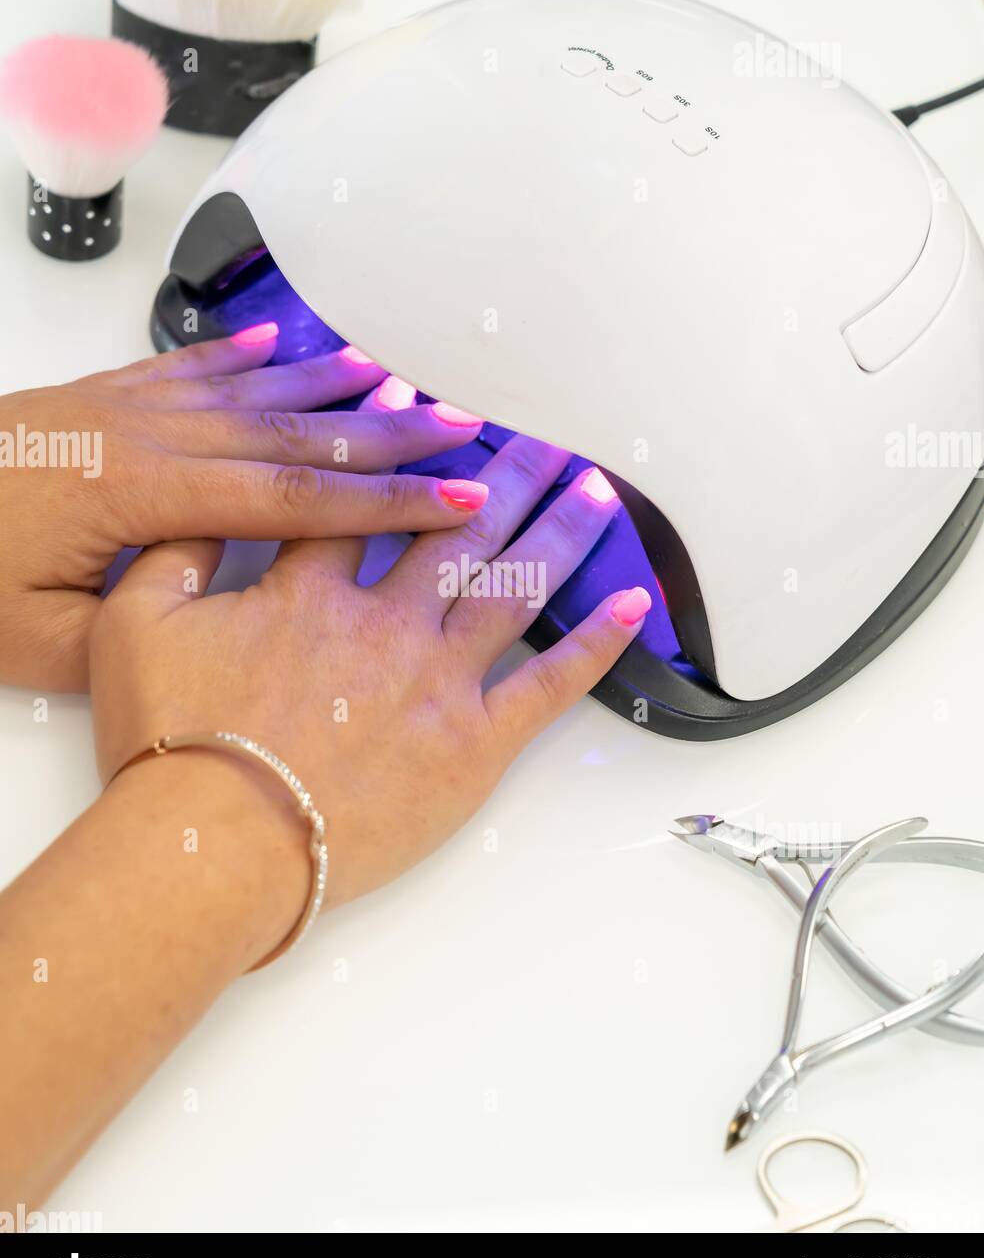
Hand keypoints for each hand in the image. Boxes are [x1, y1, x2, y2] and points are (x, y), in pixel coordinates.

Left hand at [0, 325, 490, 691]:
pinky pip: (191, 367)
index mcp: (148, 495)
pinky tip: (284, 342)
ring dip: (334, 387)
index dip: (386, 504)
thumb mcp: (43, 640)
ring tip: (403, 382)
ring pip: (254, 392)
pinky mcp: (99, 399)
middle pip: (294, 434)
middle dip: (389, 437)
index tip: (456, 500)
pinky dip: (245, 355)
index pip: (295, 501)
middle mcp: (150, 437)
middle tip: (465, 429)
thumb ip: (148, 627)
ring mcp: (125, 409)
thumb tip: (223, 614)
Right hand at [91, 434, 652, 920]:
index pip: (360, 503)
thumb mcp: (136, 630)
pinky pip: (551, 685)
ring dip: (558, 528)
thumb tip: (204, 513)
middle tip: (537, 436)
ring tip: (592, 484)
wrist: (215, 850)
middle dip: (502, 475)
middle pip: (455, 528)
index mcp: (310, 592)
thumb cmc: (174, 751)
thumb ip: (175, 557)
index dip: (389, 453)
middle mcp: (386, 622)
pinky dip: (597, 641)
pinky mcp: (475, 744)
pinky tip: (633, 601)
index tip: (421, 407)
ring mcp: (438, 680)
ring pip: (514, 584)